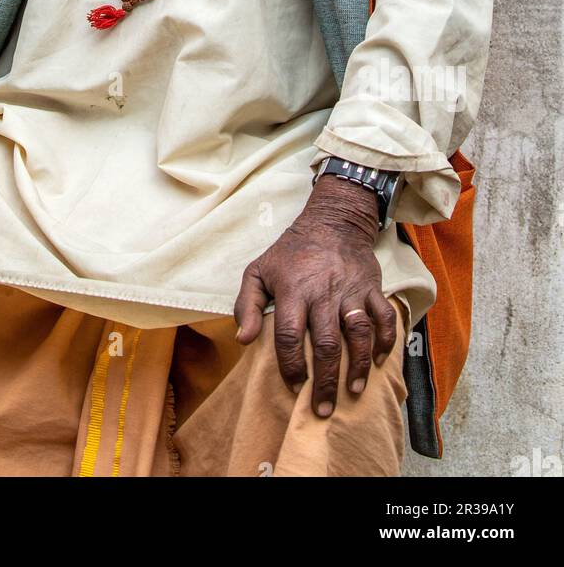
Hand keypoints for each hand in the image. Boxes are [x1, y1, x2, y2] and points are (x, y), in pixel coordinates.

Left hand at [232, 175, 397, 417]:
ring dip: (358, 366)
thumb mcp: (258, 270)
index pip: (290, 336)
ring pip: (358, 333)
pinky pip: (384, 317)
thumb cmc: (290, 252)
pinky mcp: (372, 287)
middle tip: (323, 409)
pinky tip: (380, 361)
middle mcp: (323, 292)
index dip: (291, 366)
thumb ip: (247, 305)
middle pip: (326, 344)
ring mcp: (351, 290)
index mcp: (293, 290)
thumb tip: (244, 339)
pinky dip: (386, 341)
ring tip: (354, 391)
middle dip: (325, 381)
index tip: (293, 387)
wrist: (332, 221)